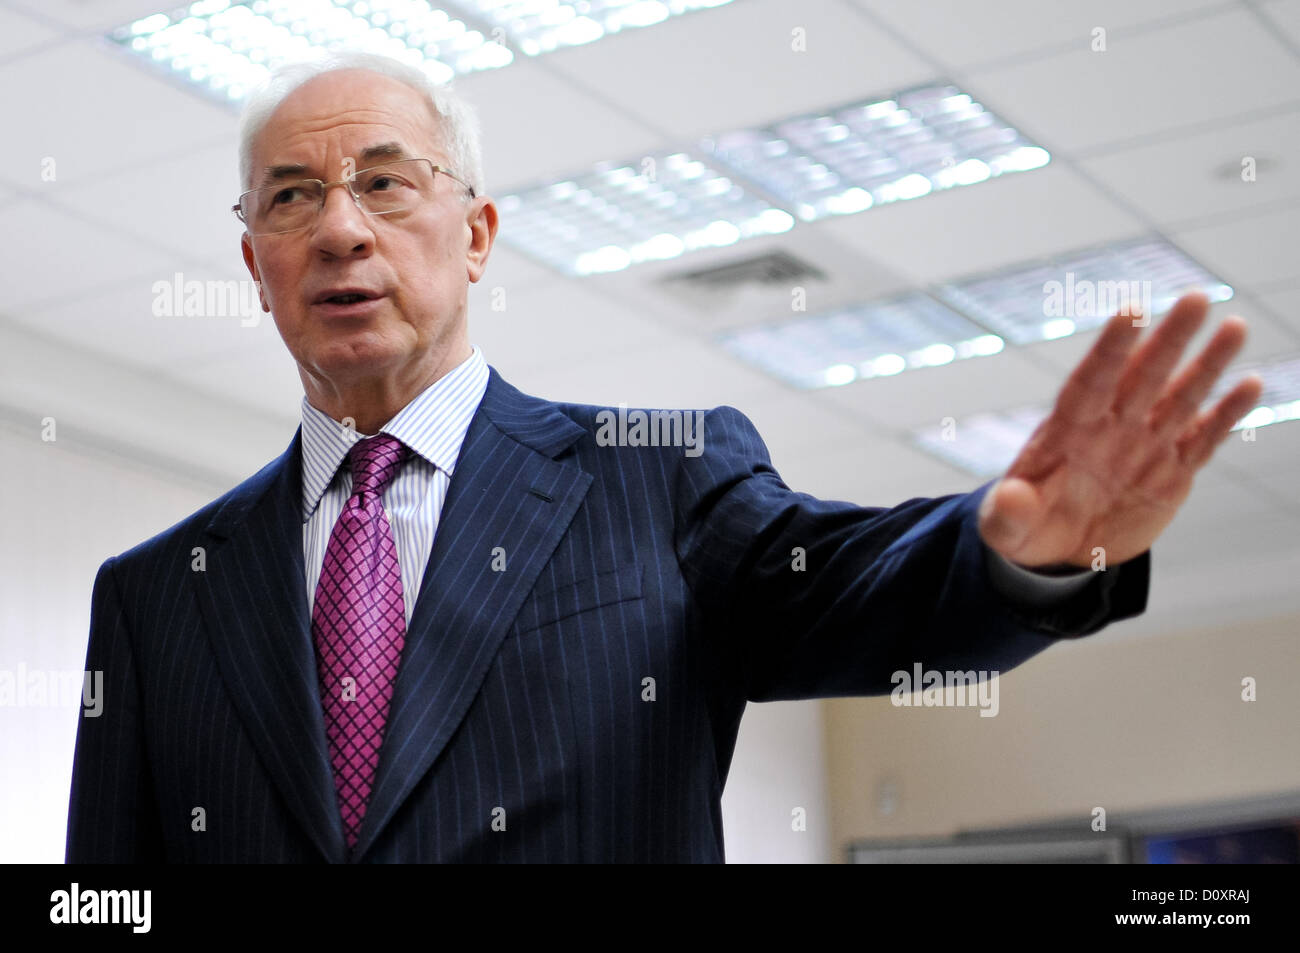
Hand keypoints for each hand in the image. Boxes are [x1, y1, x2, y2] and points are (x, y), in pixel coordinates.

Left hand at [977, 291, 1263, 569]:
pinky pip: (1203, 439)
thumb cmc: (1025, 527)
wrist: (1059, 550)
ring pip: (1180, 398)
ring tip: (1234, 326)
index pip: (1091, 382)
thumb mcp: (1007, 528)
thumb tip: (1007, 498)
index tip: (1131, 311)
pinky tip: (1250, 385)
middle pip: (1143, 376)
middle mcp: (1110, 428)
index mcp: (1067, 431)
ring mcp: (1144, 446)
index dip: (1111, 349)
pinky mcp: (1172, 472)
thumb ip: (1007, 513)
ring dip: (1207, 365)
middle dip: (1169, 339)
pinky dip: (1226, 415)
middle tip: (1195, 298)